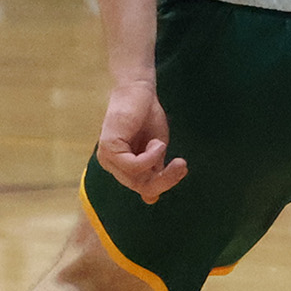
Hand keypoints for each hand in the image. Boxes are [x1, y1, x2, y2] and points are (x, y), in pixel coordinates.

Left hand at [95, 80, 187, 203]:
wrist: (140, 90)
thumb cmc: (147, 115)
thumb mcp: (156, 148)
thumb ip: (153, 170)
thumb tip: (151, 200)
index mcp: (122, 166)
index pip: (143, 187)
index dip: (162, 184)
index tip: (180, 169)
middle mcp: (112, 165)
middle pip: (141, 187)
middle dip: (165, 179)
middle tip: (183, 165)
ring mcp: (108, 158)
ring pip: (136, 180)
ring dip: (157, 164)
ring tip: (163, 145)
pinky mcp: (108, 148)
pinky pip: (132, 166)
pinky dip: (149, 157)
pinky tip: (156, 143)